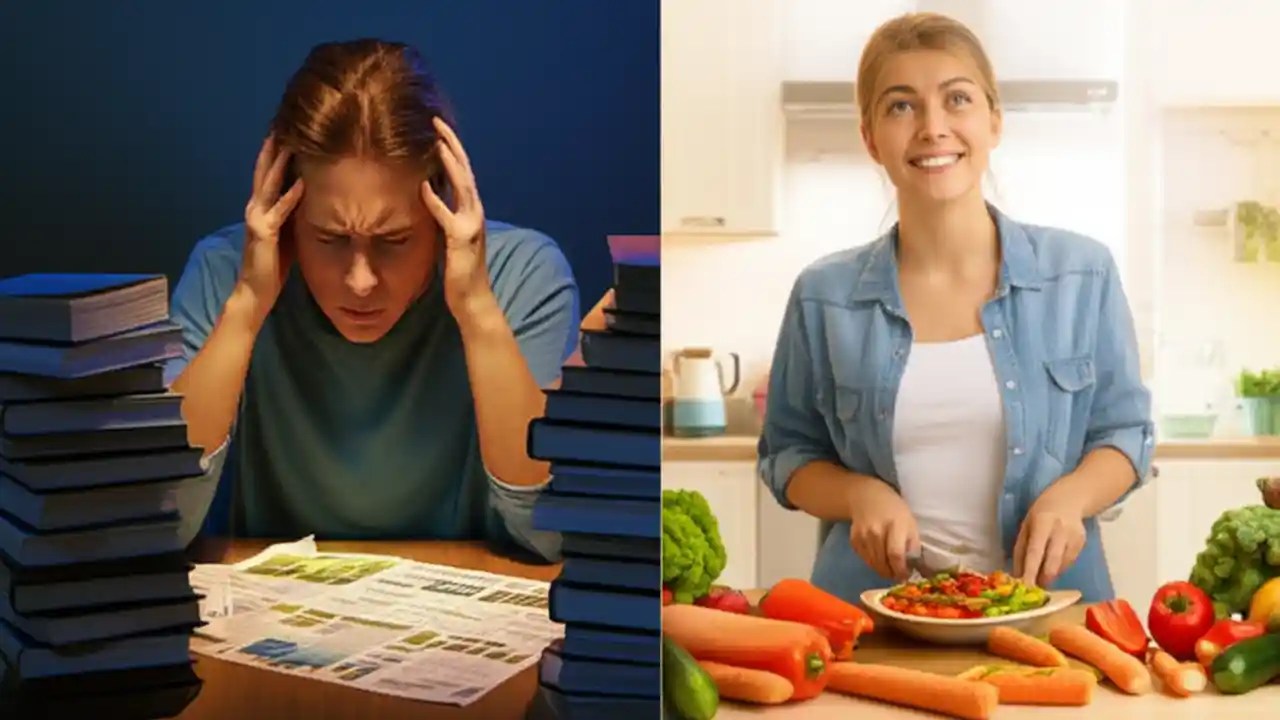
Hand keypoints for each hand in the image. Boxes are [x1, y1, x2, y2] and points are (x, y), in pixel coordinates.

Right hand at [238, 135, 303, 327]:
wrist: (256, 291)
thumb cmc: (275, 263)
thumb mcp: (289, 230)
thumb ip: (296, 211)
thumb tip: (315, 193)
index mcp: (262, 205)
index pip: (269, 171)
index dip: (276, 149)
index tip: (288, 128)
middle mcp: (255, 206)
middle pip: (265, 169)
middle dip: (274, 145)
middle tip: (284, 120)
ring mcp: (257, 218)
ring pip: (268, 183)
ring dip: (280, 161)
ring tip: (291, 139)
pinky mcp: (263, 233)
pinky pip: (280, 210)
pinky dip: (291, 195)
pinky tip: (303, 182)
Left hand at [420, 117, 491, 320]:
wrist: (472, 298)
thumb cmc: (459, 268)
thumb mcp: (450, 233)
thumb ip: (444, 212)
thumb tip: (429, 190)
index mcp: (471, 209)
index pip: (462, 171)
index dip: (452, 147)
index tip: (438, 127)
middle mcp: (475, 212)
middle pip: (465, 170)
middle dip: (452, 144)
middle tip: (438, 121)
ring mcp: (471, 224)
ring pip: (463, 186)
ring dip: (450, 163)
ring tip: (437, 142)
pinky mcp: (461, 240)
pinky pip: (447, 216)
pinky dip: (436, 200)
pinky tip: (424, 187)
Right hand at [847, 478, 921, 580]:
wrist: (867, 497)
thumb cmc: (894, 510)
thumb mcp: (910, 523)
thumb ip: (913, 545)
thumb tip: (918, 568)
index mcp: (894, 526)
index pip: (896, 554)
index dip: (901, 570)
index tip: (906, 576)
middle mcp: (876, 531)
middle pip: (883, 562)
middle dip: (892, 573)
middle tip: (899, 575)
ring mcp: (862, 536)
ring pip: (873, 564)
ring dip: (883, 570)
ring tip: (890, 568)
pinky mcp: (854, 540)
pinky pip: (864, 559)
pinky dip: (873, 563)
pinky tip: (879, 558)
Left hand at [1014, 485, 1086, 587]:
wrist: (1069, 500)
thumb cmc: (1040, 514)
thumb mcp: (1025, 526)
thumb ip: (1020, 550)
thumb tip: (1016, 576)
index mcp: (1042, 523)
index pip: (1036, 551)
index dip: (1030, 571)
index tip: (1025, 586)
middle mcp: (1061, 530)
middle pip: (1053, 562)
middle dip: (1043, 579)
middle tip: (1033, 588)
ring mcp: (1074, 537)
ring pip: (1062, 566)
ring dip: (1050, 575)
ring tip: (1041, 574)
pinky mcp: (1083, 543)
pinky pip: (1069, 563)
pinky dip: (1059, 568)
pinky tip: (1053, 562)